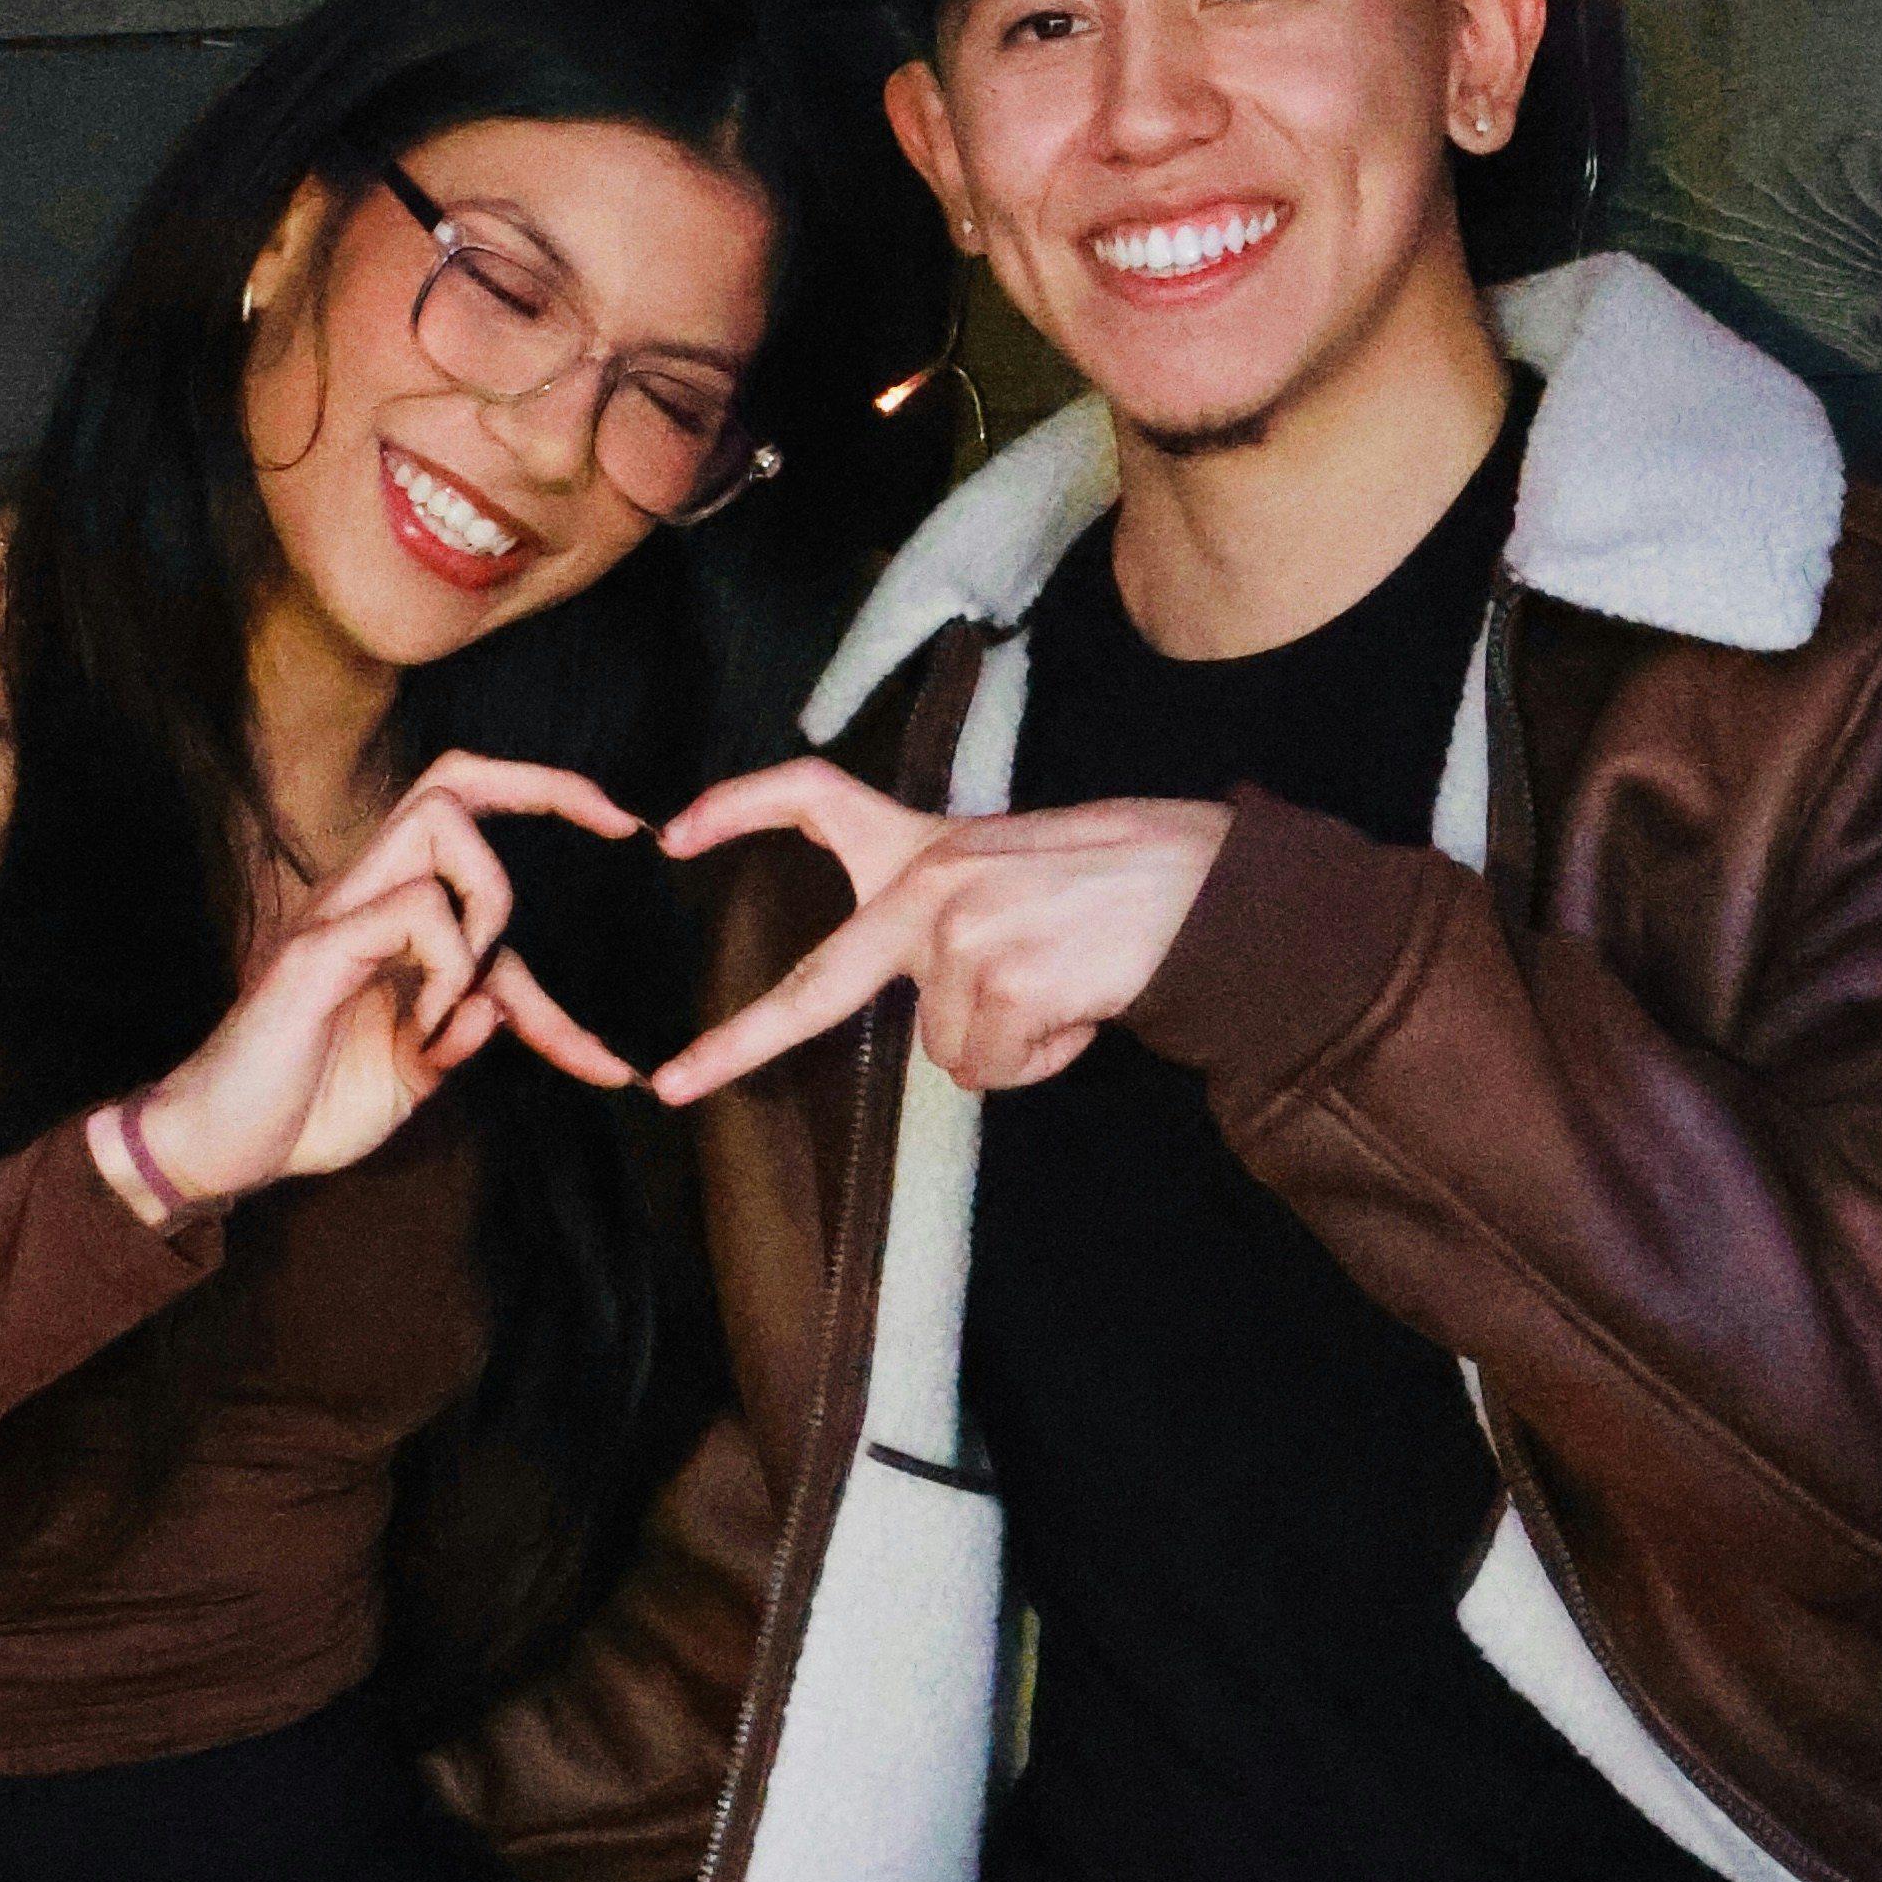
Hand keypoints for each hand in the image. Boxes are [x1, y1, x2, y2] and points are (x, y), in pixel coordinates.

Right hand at [100, 752, 647, 1213]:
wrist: (220, 1150)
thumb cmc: (307, 1106)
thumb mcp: (414, 1073)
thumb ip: (462, 1033)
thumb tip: (505, 1004)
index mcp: (385, 913)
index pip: (465, 818)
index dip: (548, 799)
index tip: (627, 823)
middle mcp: (359, 894)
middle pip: (450, 781)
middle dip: (543, 787)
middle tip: (613, 830)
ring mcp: (334, 916)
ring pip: (439, 827)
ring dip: (487, 909)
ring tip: (463, 1000)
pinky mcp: (314, 954)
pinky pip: (410, 913)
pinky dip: (448, 971)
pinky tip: (427, 1034)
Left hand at [647, 758, 1230, 1103]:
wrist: (1208, 890)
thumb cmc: (1124, 881)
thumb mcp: (1017, 865)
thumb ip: (952, 909)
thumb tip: (936, 1004)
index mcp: (926, 847)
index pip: (817, 798)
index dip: (740, 807)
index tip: (673, 831)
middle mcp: (929, 886)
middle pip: (819, 984)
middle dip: (739, 1042)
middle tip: (672, 1083)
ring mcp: (961, 936)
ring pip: (949, 1050)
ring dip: (1010, 1042)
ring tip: (1067, 988)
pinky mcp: (999, 982)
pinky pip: (993, 1067)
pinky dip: (1042, 1056)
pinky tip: (1080, 1006)